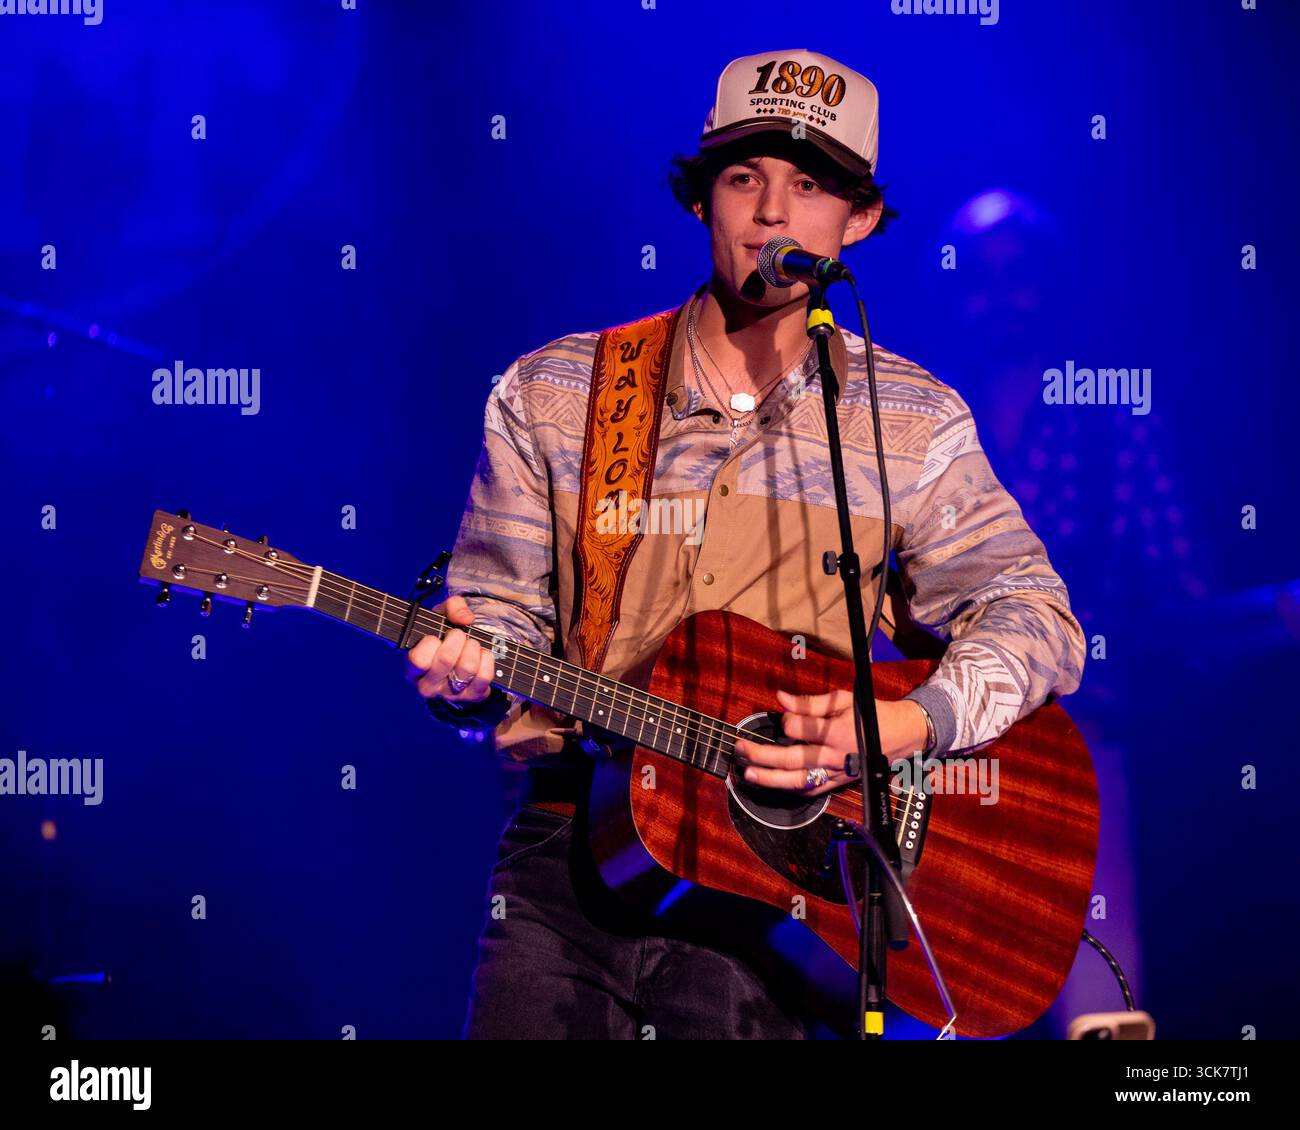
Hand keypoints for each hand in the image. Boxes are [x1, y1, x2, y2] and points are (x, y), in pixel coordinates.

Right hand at [405, 595, 495, 706]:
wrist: (460, 660)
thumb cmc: (444, 637)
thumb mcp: (442, 617)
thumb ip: (452, 607)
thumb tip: (465, 619)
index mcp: (412, 668)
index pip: (419, 659)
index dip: (431, 642)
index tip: (435, 636)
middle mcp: (428, 685)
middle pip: (446, 660)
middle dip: (457, 639)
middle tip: (458, 635)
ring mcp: (450, 694)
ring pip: (467, 667)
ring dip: (473, 648)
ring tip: (470, 644)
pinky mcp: (472, 696)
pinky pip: (484, 676)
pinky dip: (487, 659)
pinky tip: (482, 654)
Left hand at [733, 689, 929, 796]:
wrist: (903, 736)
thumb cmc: (872, 715)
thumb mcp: (843, 700)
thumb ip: (809, 702)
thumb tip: (780, 698)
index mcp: (837, 731)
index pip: (799, 728)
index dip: (785, 720)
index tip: (781, 716)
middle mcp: (835, 756)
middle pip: (792, 759)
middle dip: (762, 755)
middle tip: (740, 749)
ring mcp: (837, 773)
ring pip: (798, 781)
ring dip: (770, 779)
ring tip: (748, 773)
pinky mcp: (839, 783)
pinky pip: (811, 790)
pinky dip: (790, 789)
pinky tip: (773, 784)